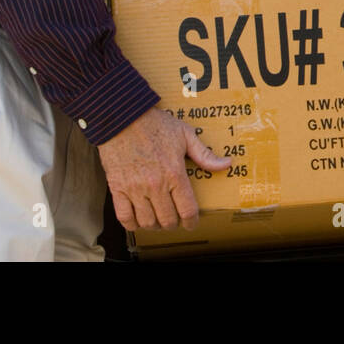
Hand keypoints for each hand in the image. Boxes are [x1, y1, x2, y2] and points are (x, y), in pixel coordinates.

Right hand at [97, 107, 230, 230]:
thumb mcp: (185, 135)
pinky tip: (137, 220)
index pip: (187, 209)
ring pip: (146, 222)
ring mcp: (135, 188)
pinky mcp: (117, 188)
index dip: (191, 222)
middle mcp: (155, 185)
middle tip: (174, 221)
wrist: (123, 118)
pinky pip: (124, 217)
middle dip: (173, 224)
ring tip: (157, 220)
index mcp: (175, 173)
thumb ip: (205, 155)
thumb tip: (227, 164)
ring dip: (154, 225)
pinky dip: (131, 224)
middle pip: (167, 220)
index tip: (191, 224)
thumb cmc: (156, 125)